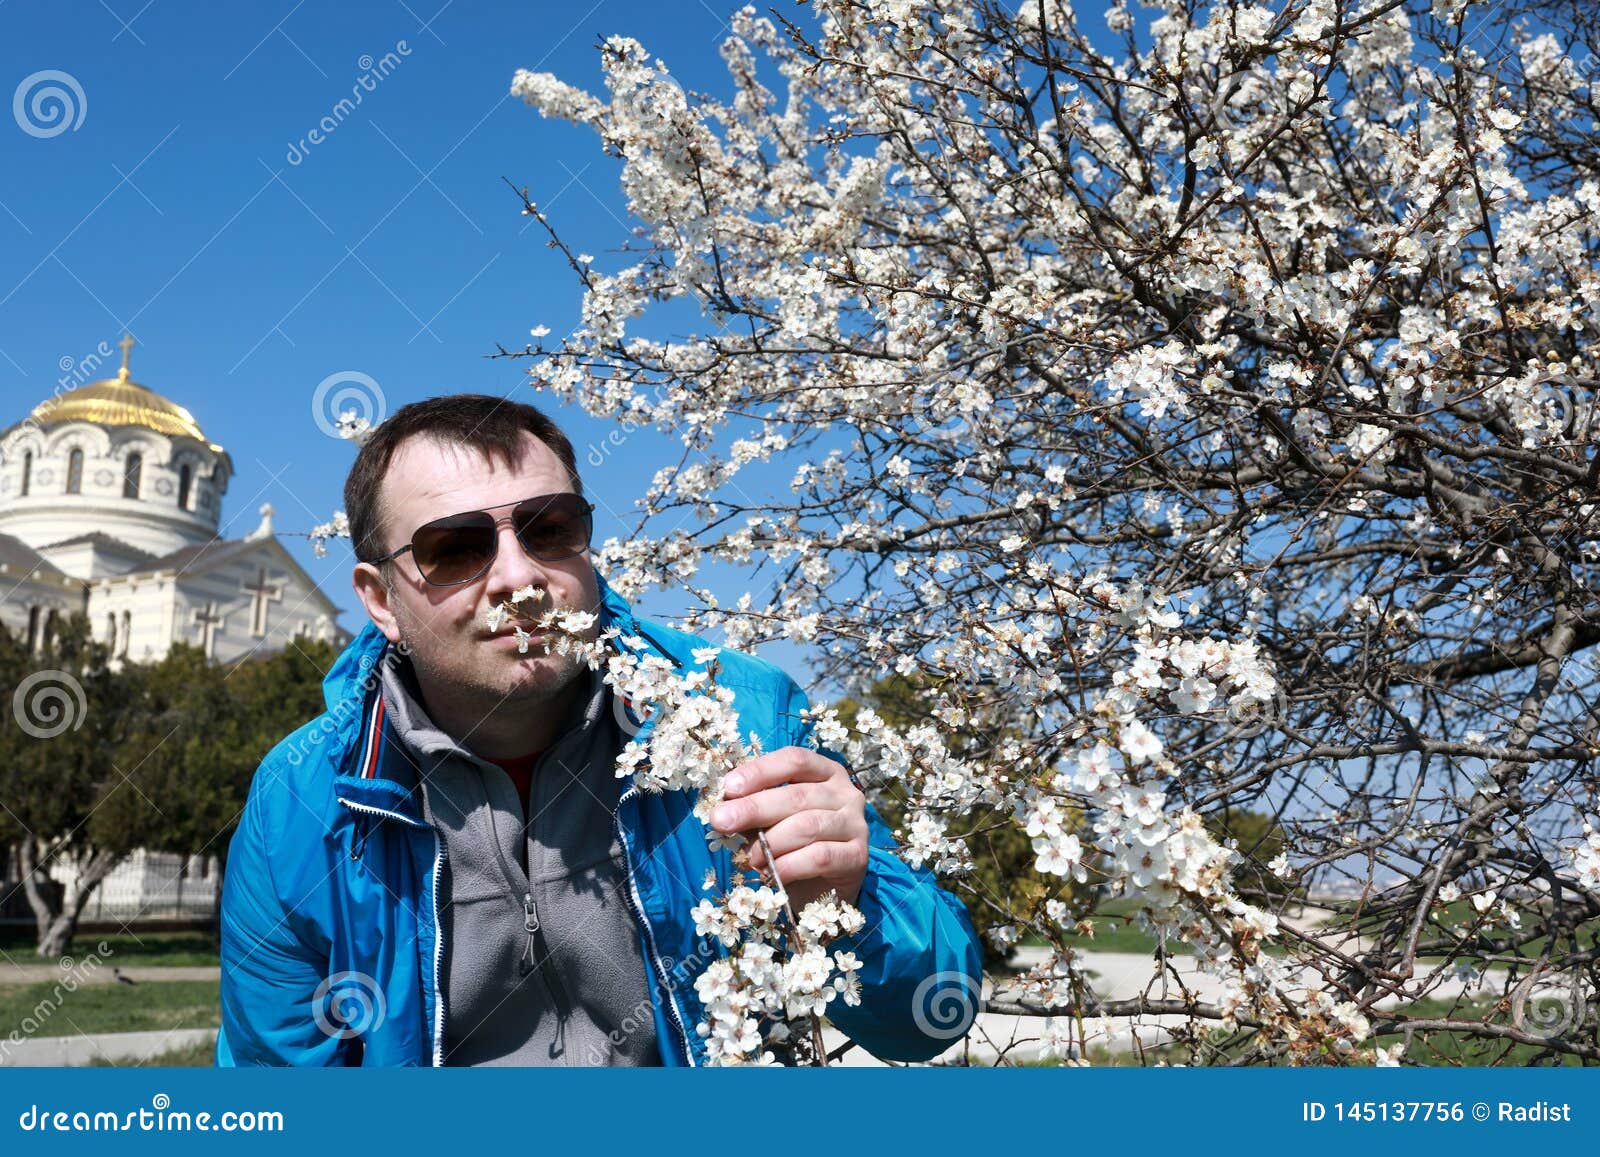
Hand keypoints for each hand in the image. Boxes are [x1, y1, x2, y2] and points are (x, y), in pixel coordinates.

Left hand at [710, 746, 869, 908]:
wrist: (822, 890)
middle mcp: (845, 793)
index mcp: (825, 772)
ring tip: (750, 857)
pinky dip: (790, 865)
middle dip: (753, 808)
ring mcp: (855, 824)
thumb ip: (756, 811)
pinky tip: (772, 873)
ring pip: (807, 826)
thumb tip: (724, 809)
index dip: (760, 771)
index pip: (795, 760)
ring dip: (771, 842)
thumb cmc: (794, 846)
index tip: (728, 788)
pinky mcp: (858, 856)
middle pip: (797, 795)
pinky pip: (820, 856)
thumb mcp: (773, 821)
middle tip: (721, 821)